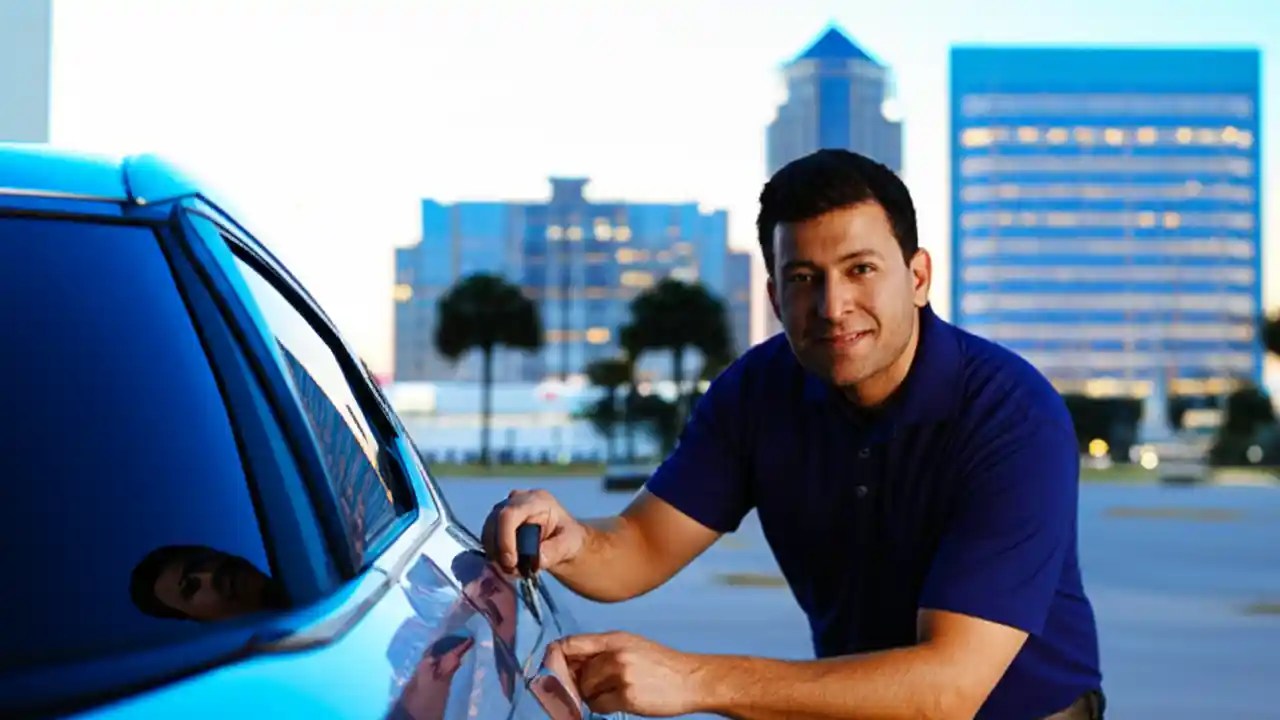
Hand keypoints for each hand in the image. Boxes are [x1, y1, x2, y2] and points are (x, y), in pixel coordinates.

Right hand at [481, 489, 586, 574]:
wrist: (562, 540)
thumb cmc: (568, 539)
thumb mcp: (570, 544)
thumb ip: (555, 550)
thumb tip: (537, 559)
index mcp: (536, 500)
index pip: (509, 514)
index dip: (504, 538)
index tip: (511, 562)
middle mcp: (516, 500)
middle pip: (493, 523)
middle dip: (500, 551)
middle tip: (514, 570)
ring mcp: (504, 509)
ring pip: (487, 533)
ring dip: (497, 555)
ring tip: (516, 569)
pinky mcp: (496, 522)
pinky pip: (487, 539)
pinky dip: (495, 555)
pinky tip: (511, 564)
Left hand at [554, 631, 704, 716]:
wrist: (692, 679)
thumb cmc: (661, 664)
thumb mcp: (632, 646)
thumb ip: (603, 651)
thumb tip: (571, 665)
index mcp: (614, 638)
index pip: (571, 643)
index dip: (556, 657)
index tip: (553, 668)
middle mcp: (615, 653)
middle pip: (576, 671)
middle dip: (577, 684)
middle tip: (586, 690)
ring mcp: (621, 674)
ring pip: (585, 690)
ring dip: (591, 696)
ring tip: (610, 694)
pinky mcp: (628, 695)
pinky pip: (598, 705)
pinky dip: (602, 707)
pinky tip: (618, 702)